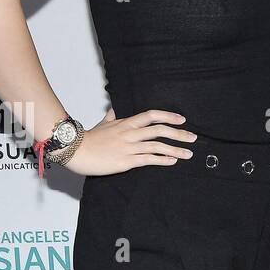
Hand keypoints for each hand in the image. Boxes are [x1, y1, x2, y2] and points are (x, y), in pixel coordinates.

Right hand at [62, 108, 196, 175]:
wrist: (77, 151)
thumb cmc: (89, 139)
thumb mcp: (103, 124)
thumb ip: (112, 116)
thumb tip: (114, 109)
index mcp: (126, 123)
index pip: (151, 115)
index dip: (168, 116)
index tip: (182, 120)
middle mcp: (130, 133)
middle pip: (159, 130)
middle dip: (179, 133)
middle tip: (193, 137)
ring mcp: (129, 147)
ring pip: (157, 146)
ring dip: (176, 150)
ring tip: (188, 153)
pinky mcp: (126, 161)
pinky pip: (149, 159)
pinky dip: (163, 160)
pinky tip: (172, 161)